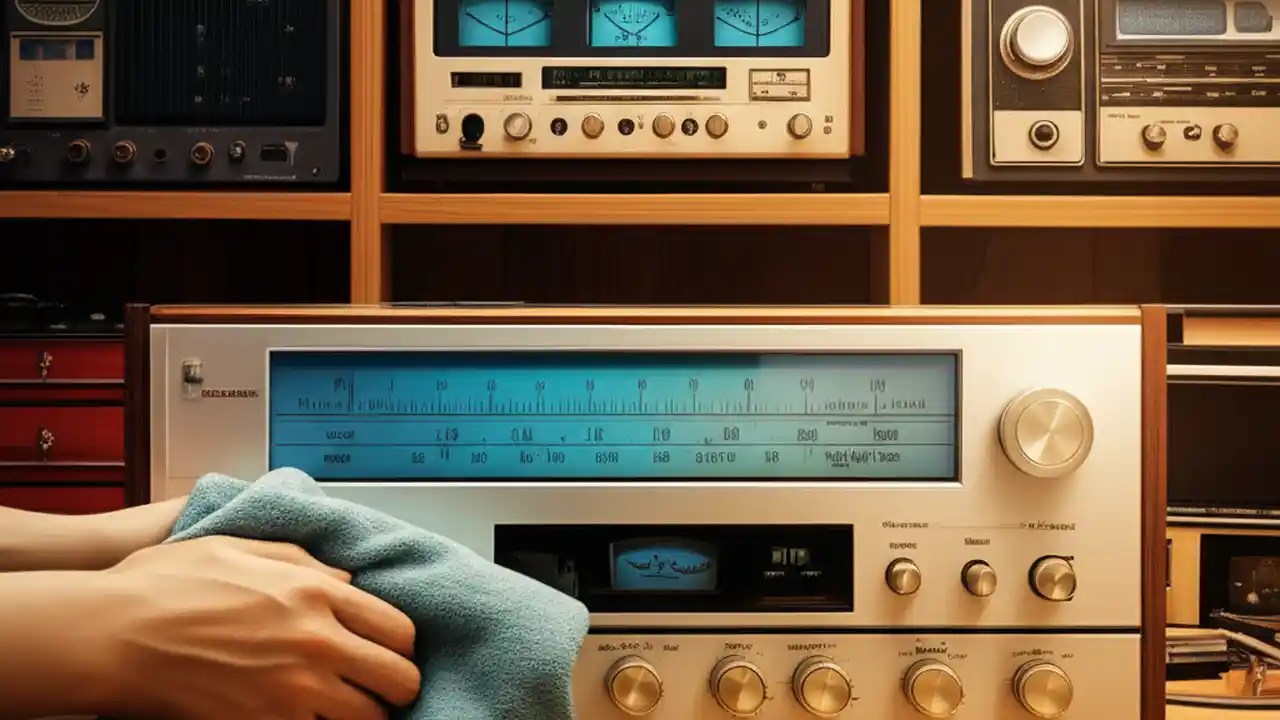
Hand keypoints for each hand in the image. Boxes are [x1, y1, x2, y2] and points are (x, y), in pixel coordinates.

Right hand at [98, 536, 420, 719]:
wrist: (112, 635)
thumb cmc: (165, 585)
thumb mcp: (243, 547)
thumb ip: (305, 563)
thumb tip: (346, 581)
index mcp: (315, 593)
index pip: (399, 629)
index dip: (401, 645)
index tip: (391, 651)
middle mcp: (316, 643)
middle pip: (398, 681)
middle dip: (395, 686)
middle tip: (379, 687)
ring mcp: (293, 692)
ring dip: (362, 714)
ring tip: (343, 706)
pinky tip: (307, 719)